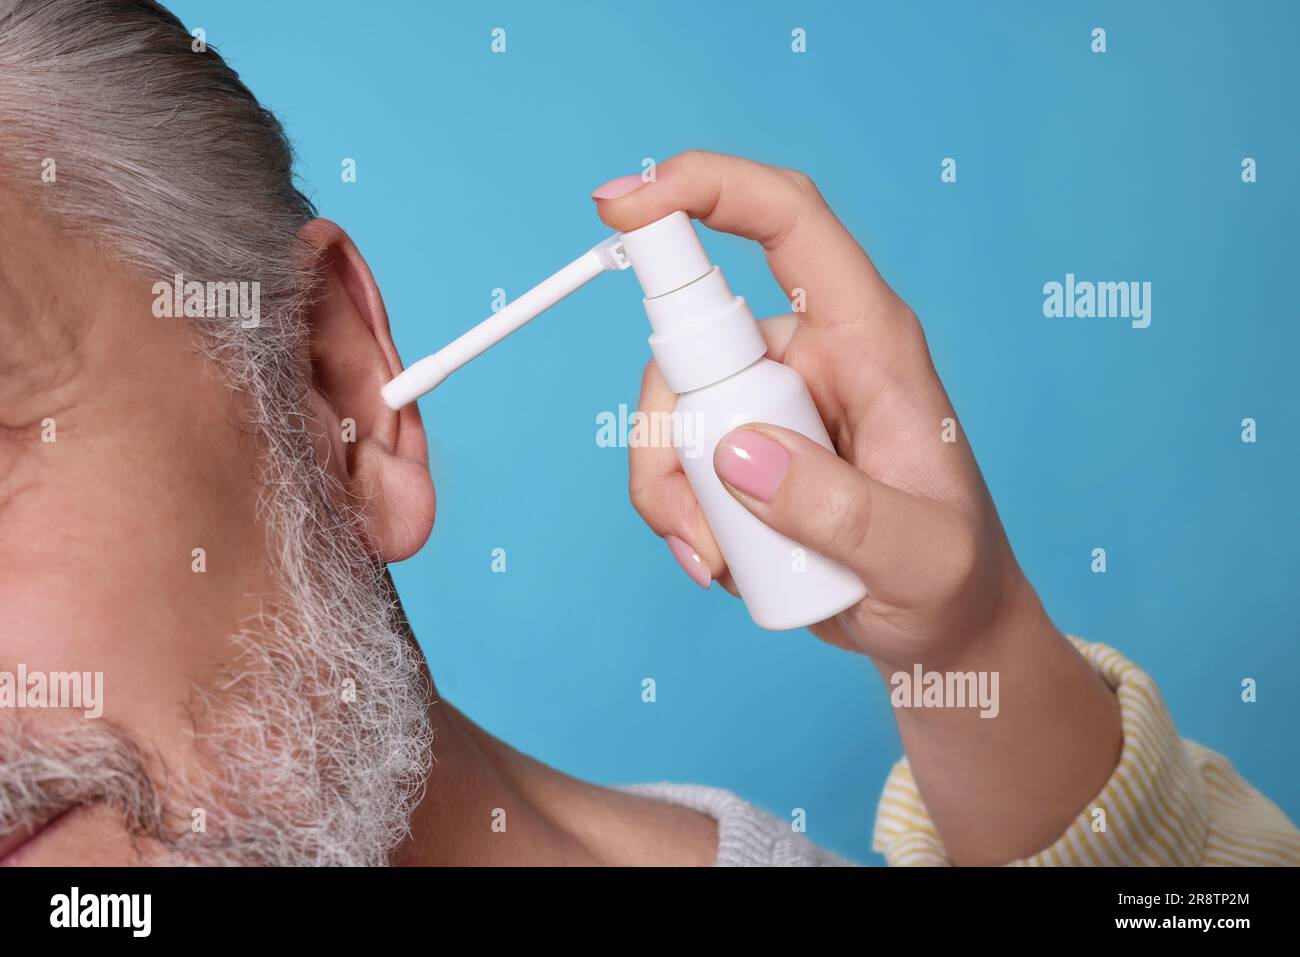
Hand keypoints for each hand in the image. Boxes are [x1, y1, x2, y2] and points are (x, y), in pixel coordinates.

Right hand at [593, 151, 1121, 864]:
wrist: (939, 623)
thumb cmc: (951, 577)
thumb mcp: (917, 556)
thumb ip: (838, 509)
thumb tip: (736, 454)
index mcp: (870, 338)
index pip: (788, 221)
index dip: (707, 188)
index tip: (625, 206)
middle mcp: (811, 352)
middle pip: (693, 337)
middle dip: (672, 436)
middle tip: (700, 531)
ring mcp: (769, 397)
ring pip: (670, 404)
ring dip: (670, 489)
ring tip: (720, 562)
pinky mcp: (741, 444)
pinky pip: (672, 454)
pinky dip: (674, 512)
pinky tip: (720, 561)